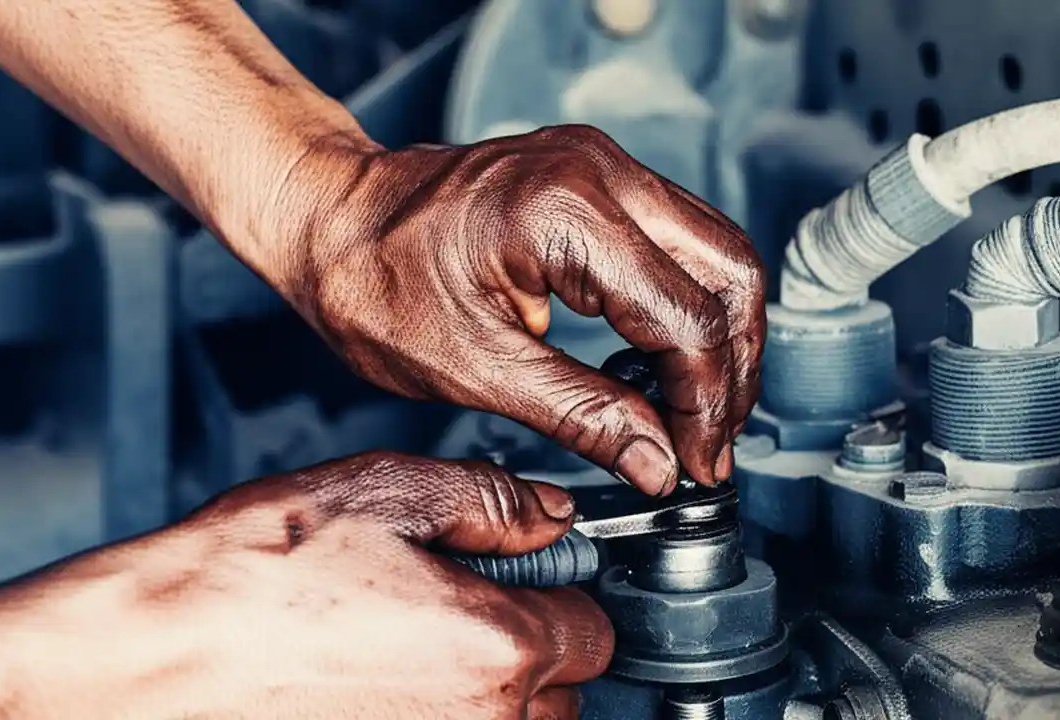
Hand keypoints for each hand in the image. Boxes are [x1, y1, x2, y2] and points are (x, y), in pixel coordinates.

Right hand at [0, 453, 610, 719]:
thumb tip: (547, 514)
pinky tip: (375, 683)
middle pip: (561, 693)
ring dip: (485, 693)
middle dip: (526, 648)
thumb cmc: (242, 579)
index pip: (596, 631)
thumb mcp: (377, 494)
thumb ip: (488, 502)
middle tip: (453, 607)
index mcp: (495, 646)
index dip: (563, 595)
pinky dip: (435, 716)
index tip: (526, 580)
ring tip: (404, 644)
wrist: (145, 659)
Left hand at [261, 125, 766, 494]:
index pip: (685, 314)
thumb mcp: (473, 369)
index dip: (704, 402)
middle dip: (731, 368)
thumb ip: (581, 415)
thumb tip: (659, 463)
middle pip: (729, 270)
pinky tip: (661, 363)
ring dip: (719, 337)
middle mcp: (600, 169)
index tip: (697, 465)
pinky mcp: (598, 179)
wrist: (328, 218)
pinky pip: (680, 241)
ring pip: (717, 252)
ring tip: (693, 412)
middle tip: (709, 442)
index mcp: (565, 212)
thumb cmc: (371, 282)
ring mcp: (603, 165)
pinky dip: (688, 306)